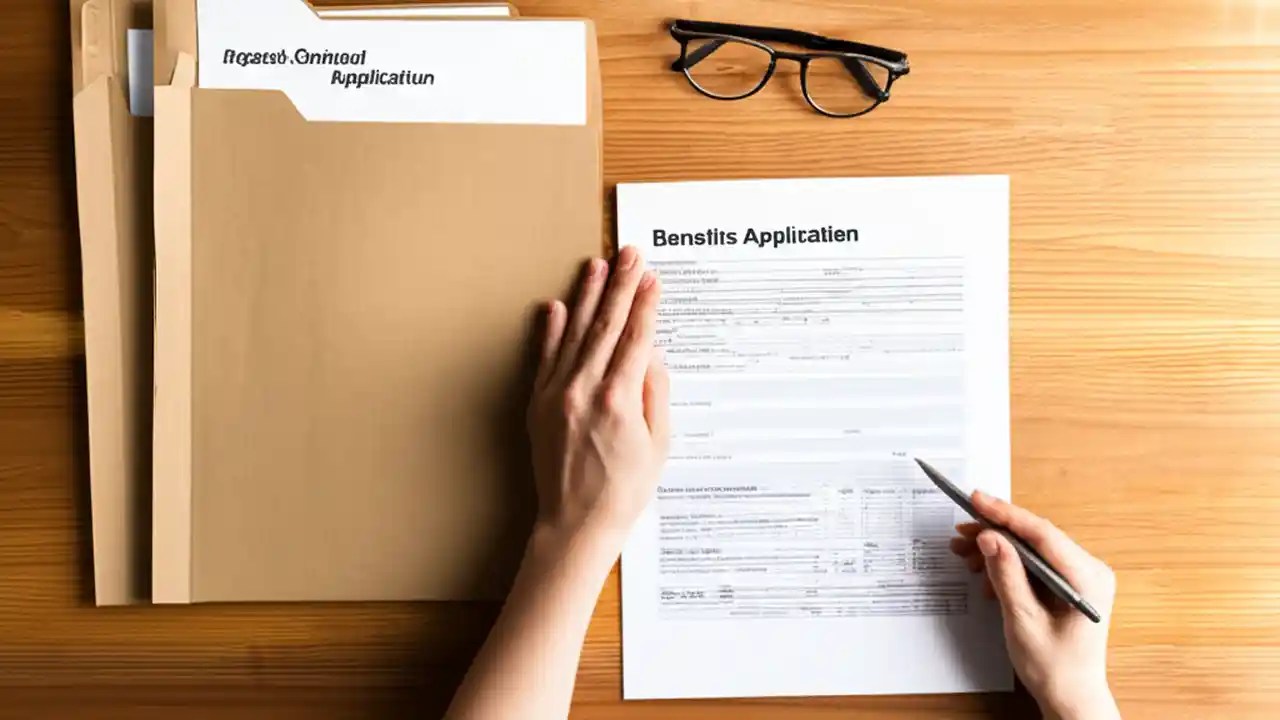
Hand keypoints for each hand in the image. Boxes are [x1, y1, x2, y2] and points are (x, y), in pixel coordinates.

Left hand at [526, 246, 668, 549]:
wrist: (576, 524)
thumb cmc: (624, 491)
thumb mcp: (659, 444)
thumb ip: (655, 393)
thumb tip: (651, 354)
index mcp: (619, 400)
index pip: (637, 338)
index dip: (646, 304)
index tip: (652, 278)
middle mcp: (584, 390)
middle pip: (606, 326)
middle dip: (621, 286)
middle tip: (630, 254)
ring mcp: (557, 395)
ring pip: (575, 334)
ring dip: (588, 298)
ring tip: (597, 267)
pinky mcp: (538, 405)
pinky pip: (546, 359)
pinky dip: (552, 332)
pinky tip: (559, 307)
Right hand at [950, 492, 1119, 719]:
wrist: (1070, 696)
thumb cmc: (1055, 668)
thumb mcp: (1023, 621)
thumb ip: (1007, 575)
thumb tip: (989, 538)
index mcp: (1088, 578)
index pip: (1043, 533)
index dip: (1006, 514)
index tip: (976, 500)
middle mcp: (1089, 571)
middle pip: (1036, 537)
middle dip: (996, 532)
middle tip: (961, 532)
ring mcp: (1078, 576)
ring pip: (1032, 548)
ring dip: (997, 549)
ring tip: (964, 552)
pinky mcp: (1066, 583)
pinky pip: (1034, 563)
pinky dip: (1007, 564)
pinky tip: (984, 573)